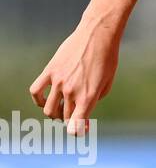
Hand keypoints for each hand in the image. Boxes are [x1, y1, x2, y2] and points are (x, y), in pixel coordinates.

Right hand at [29, 19, 120, 135]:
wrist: (97, 36)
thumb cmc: (107, 60)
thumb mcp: (106, 84)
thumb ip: (93, 100)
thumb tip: (81, 110)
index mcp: (88, 97)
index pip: (76, 125)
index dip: (78, 132)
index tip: (82, 128)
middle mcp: (72, 92)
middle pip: (65, 117)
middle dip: (70, 119)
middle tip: (76, 114)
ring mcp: (59, 82)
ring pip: (48, 109)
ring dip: (54, 113)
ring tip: (60, 108)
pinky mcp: (50, 71)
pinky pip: (35, 90)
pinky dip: (37, 99)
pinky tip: (44, 100)